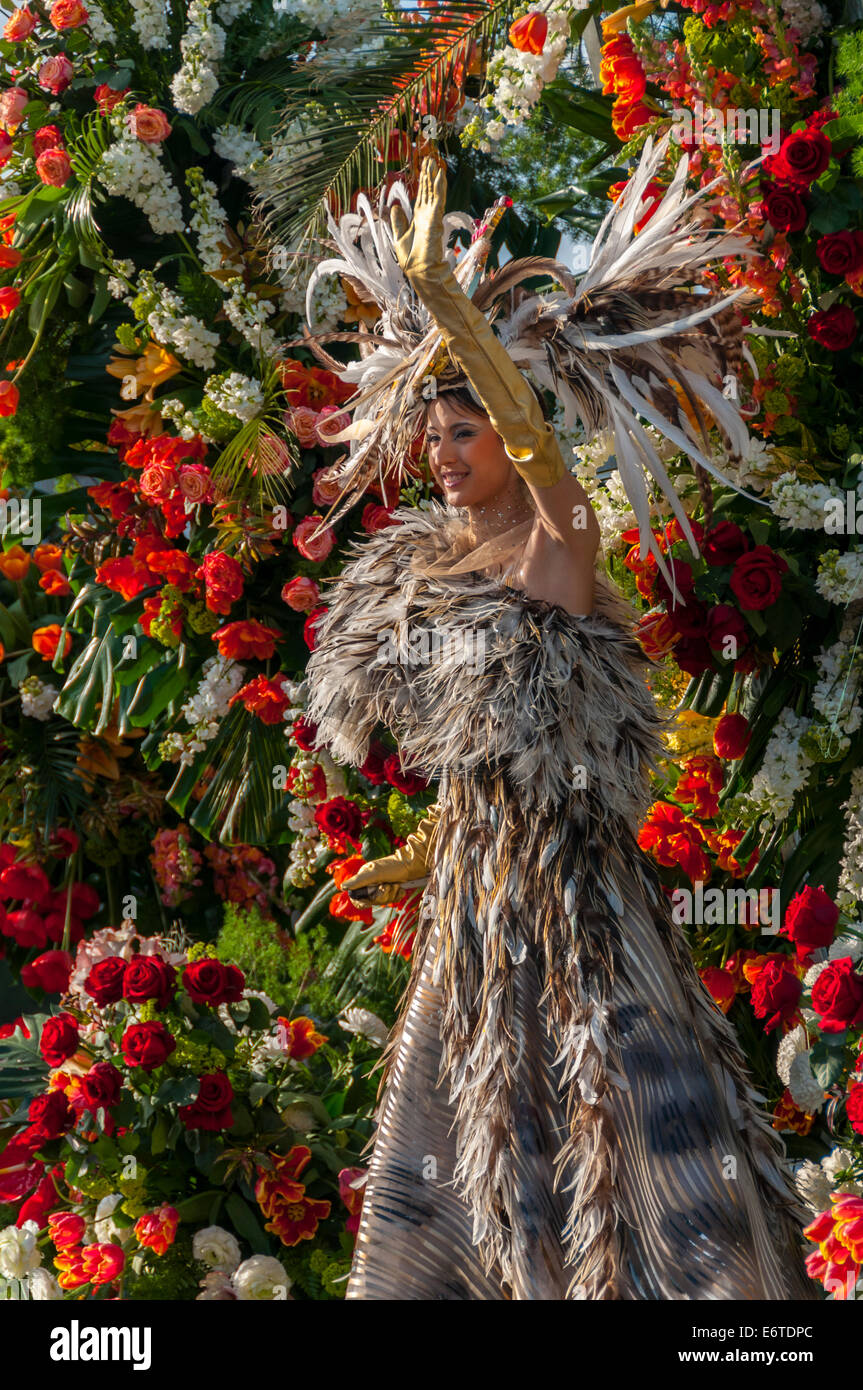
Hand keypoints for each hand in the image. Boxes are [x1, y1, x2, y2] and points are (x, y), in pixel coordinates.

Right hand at [341, 860, 428, 907]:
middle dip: (382, 895)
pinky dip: (397, 895)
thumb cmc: (393, 866)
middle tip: (388, 885)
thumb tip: (342, 886)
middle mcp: (371, 882)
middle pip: (372, 900)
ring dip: (391, 894)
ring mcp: (382, 885)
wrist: (413, 865)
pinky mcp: (392, 889)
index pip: (357, 897)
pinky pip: (392, 900)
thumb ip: (359, 880)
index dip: (365, 899)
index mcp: (363, 877)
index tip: (373, 895)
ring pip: (383, 901)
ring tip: (396, 884)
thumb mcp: (375, 873)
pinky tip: (400, 888)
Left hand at [390, 153, 447, 282]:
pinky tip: (441, 175)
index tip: (424, 166)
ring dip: (435, 177)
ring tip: (436, 162)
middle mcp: (427, 215)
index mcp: (419, 217)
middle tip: (431, 158)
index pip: (423, 194)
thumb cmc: (411, 258)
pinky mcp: (435, 220)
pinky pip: (438, 200)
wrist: (418, 271)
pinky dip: (439, 188)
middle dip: (429, 174)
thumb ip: (398, 221)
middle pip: (429, 190)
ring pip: (435, 192)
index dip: (423, 180)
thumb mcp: (399, 236)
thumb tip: (395, 206)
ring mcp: (432, 217)